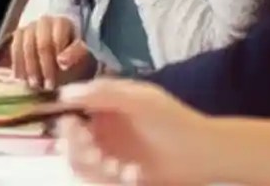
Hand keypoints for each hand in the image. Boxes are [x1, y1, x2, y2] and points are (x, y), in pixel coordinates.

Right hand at [9, 16, 94, 90]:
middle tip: (46, 86)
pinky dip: (17, 64)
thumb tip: (61, 62)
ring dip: (29, 68)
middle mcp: (45, 21)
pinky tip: (20, 78)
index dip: (57, 61)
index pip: (57, 41)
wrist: (64, 55)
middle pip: (42, 45)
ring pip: (26, 46)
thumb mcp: (83, 56)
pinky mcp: (19, 34)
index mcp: (63, 23)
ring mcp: (30, 27)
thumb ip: (75, 55)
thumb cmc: (75, 56)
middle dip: (44, 67)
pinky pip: (15, 48)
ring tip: (34, 85)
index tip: (56, 81)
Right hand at [57, 79, 216, 184]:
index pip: (68, 112)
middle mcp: (100, 129)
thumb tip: (64, 92)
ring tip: (125, 171)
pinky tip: (135, 176)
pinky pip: (98, 179)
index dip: (66, 122)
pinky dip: (111, 180)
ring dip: (97, 170)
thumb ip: (103, 92)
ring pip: (80, 166)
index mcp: (102, 106)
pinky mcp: (116, 175)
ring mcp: (107, 154)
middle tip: (99, 157)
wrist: (204, 153)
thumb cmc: (173, 120)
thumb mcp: (139, 100)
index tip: (75, 130)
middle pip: (69, 143)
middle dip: (80, 152)